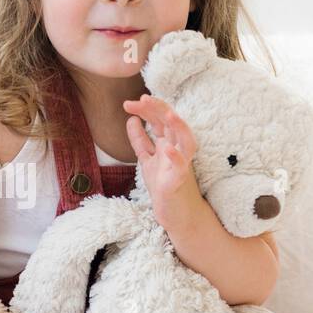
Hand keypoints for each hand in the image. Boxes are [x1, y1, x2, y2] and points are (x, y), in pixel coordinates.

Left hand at [124, 93, 200, 226]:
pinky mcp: (180, 180)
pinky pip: (181, 167)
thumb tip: (131, 119)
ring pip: (185, 140)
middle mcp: (175, 149)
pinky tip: (168, 149)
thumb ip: (140, 140)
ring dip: (178, 127)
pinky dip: (176, 157)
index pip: (158, 119)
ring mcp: (180, 164)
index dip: (145, 109)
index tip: (127, 103)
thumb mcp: (147, 159)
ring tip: (168, 114)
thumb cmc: (164, 184)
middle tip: (142, 98)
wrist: (176, 213)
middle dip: (158, 109)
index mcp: (167, 143)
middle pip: (171, 123)